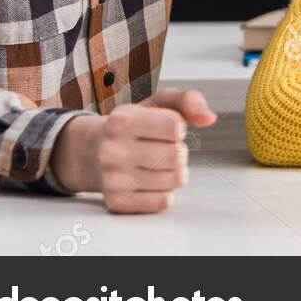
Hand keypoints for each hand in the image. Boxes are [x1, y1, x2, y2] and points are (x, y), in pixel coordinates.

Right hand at [50, 88, 216, 212]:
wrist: (92, 152)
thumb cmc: (133, 125)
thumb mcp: (158, 103)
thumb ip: (188, 100)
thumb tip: (209, 118)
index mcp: (122, 120)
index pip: (176, 126)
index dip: (178, 127)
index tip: (165, 128)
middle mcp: (112, 150)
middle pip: (178, 155)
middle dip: (179, 151)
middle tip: (161, 148)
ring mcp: (112, 178)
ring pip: (176, 179)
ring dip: (175, 171)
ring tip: (156, 163)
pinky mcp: (118, 201)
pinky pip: (164, 201)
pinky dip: (166, 191)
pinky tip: (151, 180)